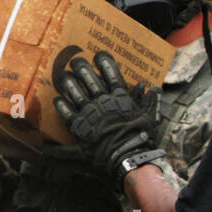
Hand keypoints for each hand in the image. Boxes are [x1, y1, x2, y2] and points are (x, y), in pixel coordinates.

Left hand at [52, 51, 160, 187]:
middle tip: (76, 60)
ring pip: (76, 93)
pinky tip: (57, 99)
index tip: (98, 54)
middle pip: (90, 80)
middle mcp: (104, 102)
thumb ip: (151, 102)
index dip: (105, 63)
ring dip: (69, 83)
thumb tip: (155, 88)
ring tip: (64, 75)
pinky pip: (68, 113)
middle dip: (82, 68)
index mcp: (121, 98)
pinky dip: (62, 105)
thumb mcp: (150, 118)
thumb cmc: (141, 138)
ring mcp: (91, 114)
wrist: (128, 157)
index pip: (112, 75)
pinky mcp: (80, 127)